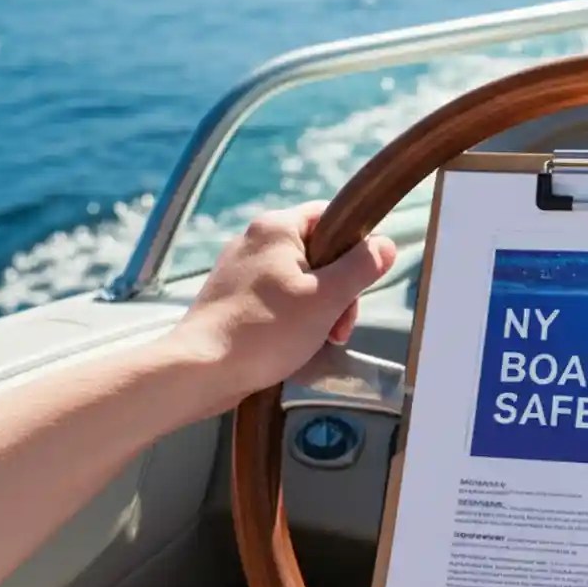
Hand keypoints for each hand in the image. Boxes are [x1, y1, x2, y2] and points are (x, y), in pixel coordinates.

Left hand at [169, 201, 397, 415]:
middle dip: (340, 291)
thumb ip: (362, 267)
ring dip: (321, 309)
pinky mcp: (232, 298)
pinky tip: (296, 345)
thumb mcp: (327, 298)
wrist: (201, 371)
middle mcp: (255, 240)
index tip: (363, 280)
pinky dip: (295, 319)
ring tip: (320, 340)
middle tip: (340, 326)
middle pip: (320, 253)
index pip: (332, 216)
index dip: (357, 245)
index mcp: (277, 227)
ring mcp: (240, 270)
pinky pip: (279, 299)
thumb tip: (386, 245)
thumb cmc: (264, 330)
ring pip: (302, 280)